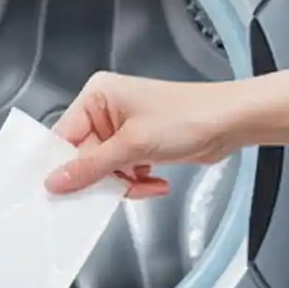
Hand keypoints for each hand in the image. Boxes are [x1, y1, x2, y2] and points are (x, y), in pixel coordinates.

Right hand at [44, 72, 239, 198]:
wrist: (233, 122)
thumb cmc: (189, 117)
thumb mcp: (133, 146)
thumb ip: (91, 168)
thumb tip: (55, 182)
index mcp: (96, 96)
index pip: (63, 136)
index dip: (63, 165)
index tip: (60, 191)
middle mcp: (105, 110)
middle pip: (83, 156)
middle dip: (102, 177)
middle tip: (114, 189)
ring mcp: (121, 128)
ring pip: (103, 168)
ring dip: (123, 182)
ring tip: (144, 182)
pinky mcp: (137, 144)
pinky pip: (122, 171)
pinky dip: (136, 181)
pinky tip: (155, 181)